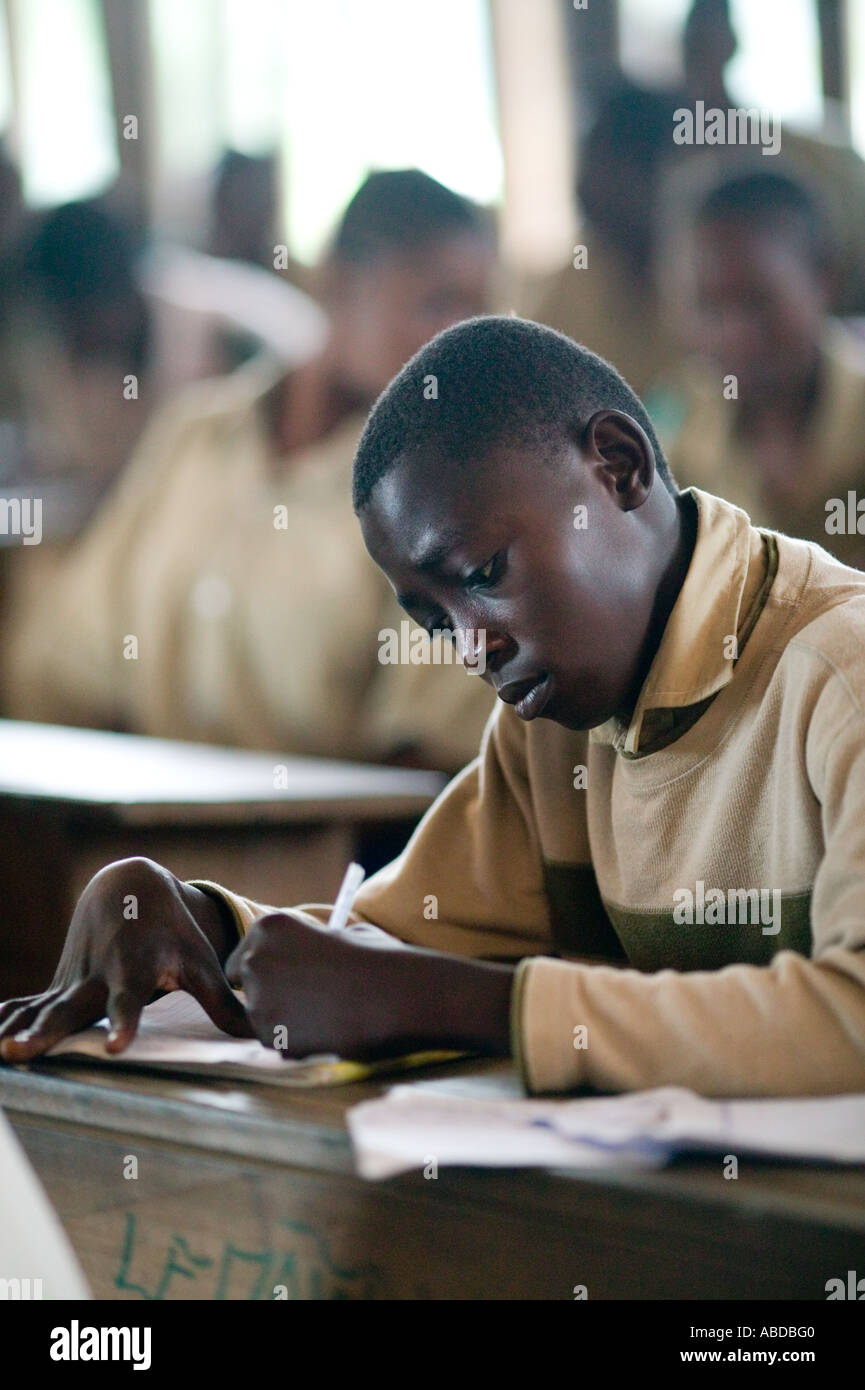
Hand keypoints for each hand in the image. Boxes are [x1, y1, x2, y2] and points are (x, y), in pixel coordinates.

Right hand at [0, 856, 252, 1061]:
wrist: (130, 889)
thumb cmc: (172, 933)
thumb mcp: (199, 961)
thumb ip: (224, 1002)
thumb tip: (263, 1035)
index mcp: (134, 973)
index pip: (129, 1004)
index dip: (125, 1024)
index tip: (117, 1047)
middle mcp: (97, 979)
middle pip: (71, 1010)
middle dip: (47, 1032)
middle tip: (22, 1052)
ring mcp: (73, 981)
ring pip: (41, 1008)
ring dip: (19, 1027)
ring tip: (0, 1051)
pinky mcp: (58, 984)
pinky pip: (26, 1003)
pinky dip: (5, 1016)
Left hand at [225, 911, 514, 1059]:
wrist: (398, 996)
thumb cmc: (378, 960)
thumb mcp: (341, 935)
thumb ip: (311, 946)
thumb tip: (299, 960)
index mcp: (270, 927)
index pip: (245, 955)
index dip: (268, 969)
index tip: (289, 977)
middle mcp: (255, 959)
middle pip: (245, 986)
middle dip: (269, 995)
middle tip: (308, 1001)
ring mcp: (259, 1000)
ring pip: (261, 1018)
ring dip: (285, 1021)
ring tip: (328, 1016)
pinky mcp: (270, 1037)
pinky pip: (277, 1043)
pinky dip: (298, 1043)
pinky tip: (330, 1032)